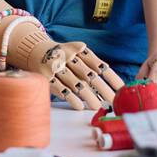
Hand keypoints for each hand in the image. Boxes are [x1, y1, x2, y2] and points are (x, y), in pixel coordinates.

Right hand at [5, 20, 123, 110]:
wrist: (35, 49)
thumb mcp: (78, 54)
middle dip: (102, 89)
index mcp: (80, 51)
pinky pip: (60, 89)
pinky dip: (71, 98)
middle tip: (112, 101)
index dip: (111, 77)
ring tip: (98, 107)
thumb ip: (92, 65)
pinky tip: (79, 106)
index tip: (121, 89)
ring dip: (88, 96)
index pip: (99, 65)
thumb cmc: (63, 56)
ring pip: (75, 83)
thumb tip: (111, 85)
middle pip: (89, 75)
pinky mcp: (46, 77)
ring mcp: (57, 67)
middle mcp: (69, 57)